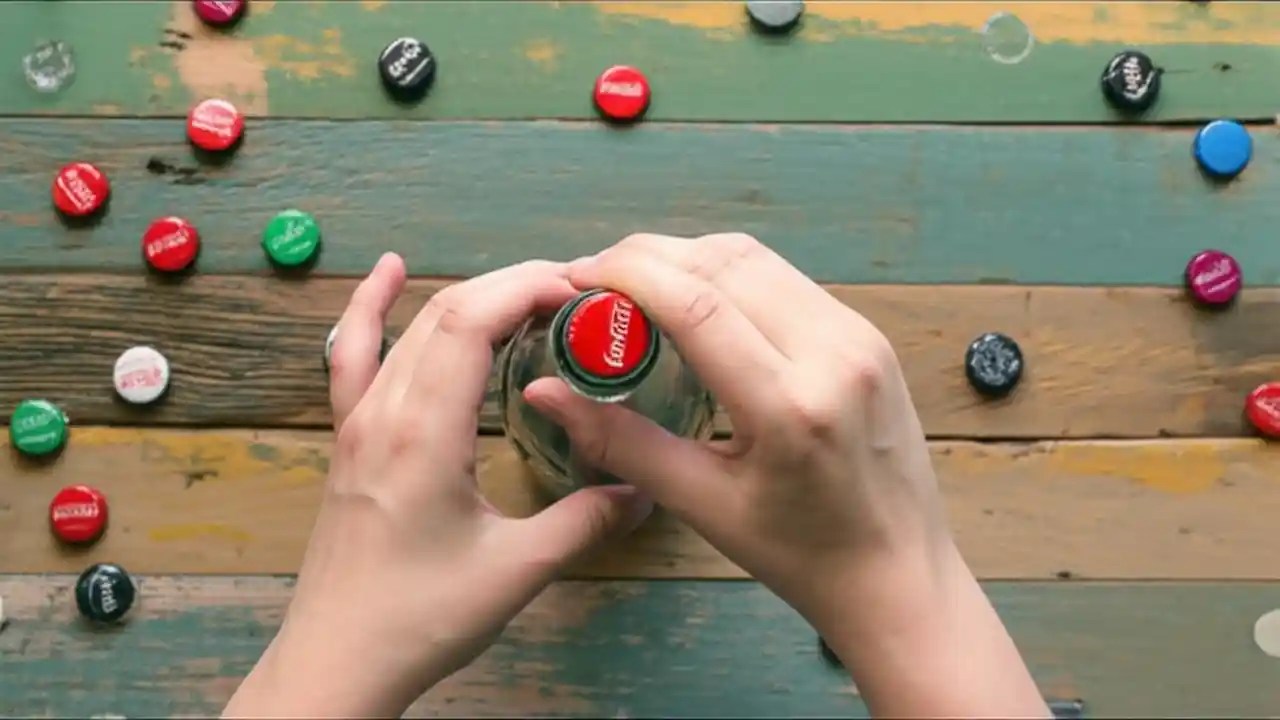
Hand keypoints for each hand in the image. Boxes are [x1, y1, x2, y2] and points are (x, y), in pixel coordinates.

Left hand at [223, 254, 652, 717]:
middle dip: (512, 285)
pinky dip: (371, 306)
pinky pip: (352, 353)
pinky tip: (389, 272)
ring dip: (468, 297)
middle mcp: (384, 412)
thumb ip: (585, 522)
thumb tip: (643, 489)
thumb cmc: (419, 618)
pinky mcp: (349, 439)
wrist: (338, 662)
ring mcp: (358, 422)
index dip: (526, 287)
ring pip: (410, 327)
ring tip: (524, 291)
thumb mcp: (517, 571)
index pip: (470, 321)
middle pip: (445, 312)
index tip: (581, 289)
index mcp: (423, 433)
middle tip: (575, 293)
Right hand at [524, 233, 1047, 717]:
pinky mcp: (868, 334)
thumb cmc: (800, 554)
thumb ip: (621, 442)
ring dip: (688, 256)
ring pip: (757, 259)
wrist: (900, 573)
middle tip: (595, 277)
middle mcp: (833, 354)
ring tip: (635, 283)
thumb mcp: (704, 504)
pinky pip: (786, 279)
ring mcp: (860, 336)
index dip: (627, 275)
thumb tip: (545, 392)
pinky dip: (729, 274)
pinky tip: (695, 299)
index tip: (576, 276)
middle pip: (724, 263)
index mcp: (790, 406)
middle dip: (648, 256)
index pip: (697, 303)